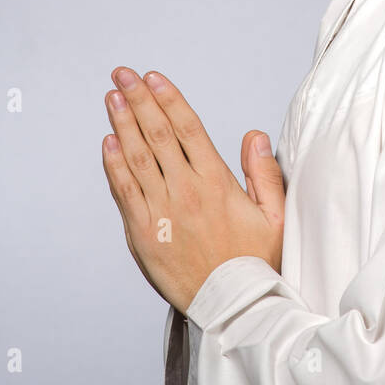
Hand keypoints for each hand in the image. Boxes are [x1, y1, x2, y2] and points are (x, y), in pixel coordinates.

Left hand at [101, 66, 285, 313]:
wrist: (233, 309)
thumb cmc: (256, 265)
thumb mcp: (276, 218)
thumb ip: (265, 174)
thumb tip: (254, 136)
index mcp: (217, 182)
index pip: (188, 129)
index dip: (169, 100)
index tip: (154, 78)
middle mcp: (186, 191)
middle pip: (157, 135)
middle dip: (138, 100)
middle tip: (123, 74)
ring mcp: (162, 212)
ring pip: (137, 157)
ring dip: (122, 124)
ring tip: (112, 97)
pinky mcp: (142, 234)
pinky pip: (124, 192)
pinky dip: (114, 165)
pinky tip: (108, 143)